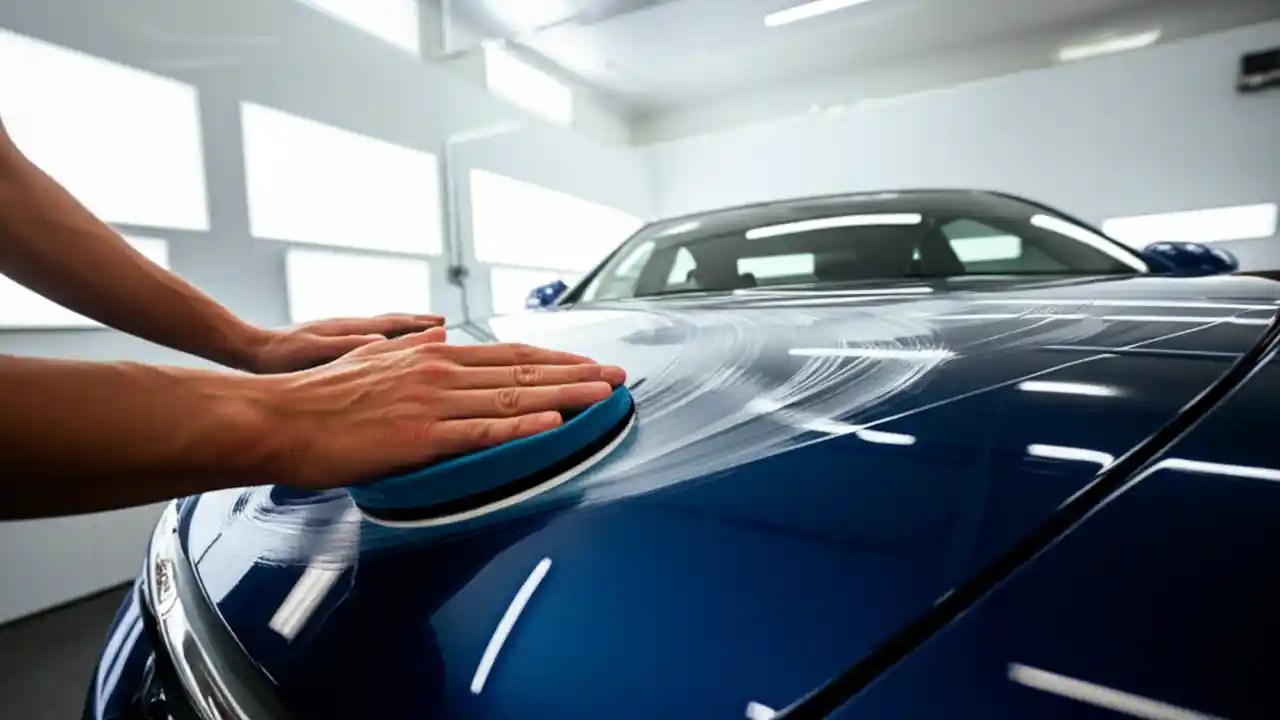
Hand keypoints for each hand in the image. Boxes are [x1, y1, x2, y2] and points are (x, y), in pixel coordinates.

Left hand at [245, 314, 444, 373]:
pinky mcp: (335, 344)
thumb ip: (348, 346)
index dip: (420, 327)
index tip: (444, 327)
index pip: (394, 324)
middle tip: (444, 325)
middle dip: (419, 324)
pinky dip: (388, 340)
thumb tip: (382, 338)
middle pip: (393, 322)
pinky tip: (390, 350)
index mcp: (350, 329)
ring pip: (383, 330)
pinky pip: (371, 339)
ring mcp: (343, 334)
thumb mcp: (313, 352)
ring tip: (425, 334)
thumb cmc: (281, 355)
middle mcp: (350, 328)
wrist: (253, 351)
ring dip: (405, 331)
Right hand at [256, 327, 625, 488]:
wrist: (277, 418)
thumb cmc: (317, 396)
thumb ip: (409, 349)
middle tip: (619, 376)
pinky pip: (481, 432)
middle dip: (576, 374)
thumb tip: (434, 336)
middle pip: (522, 371)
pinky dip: (521, 428)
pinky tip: (553, 425)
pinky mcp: (419, 437)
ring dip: (565, 397)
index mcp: (430, 355)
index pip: (507, 355)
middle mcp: (439, 371)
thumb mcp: (370, 358)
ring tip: (605, 397)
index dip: (553, 359)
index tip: (587, 363)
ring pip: (513, 398)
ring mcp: (432, 403)